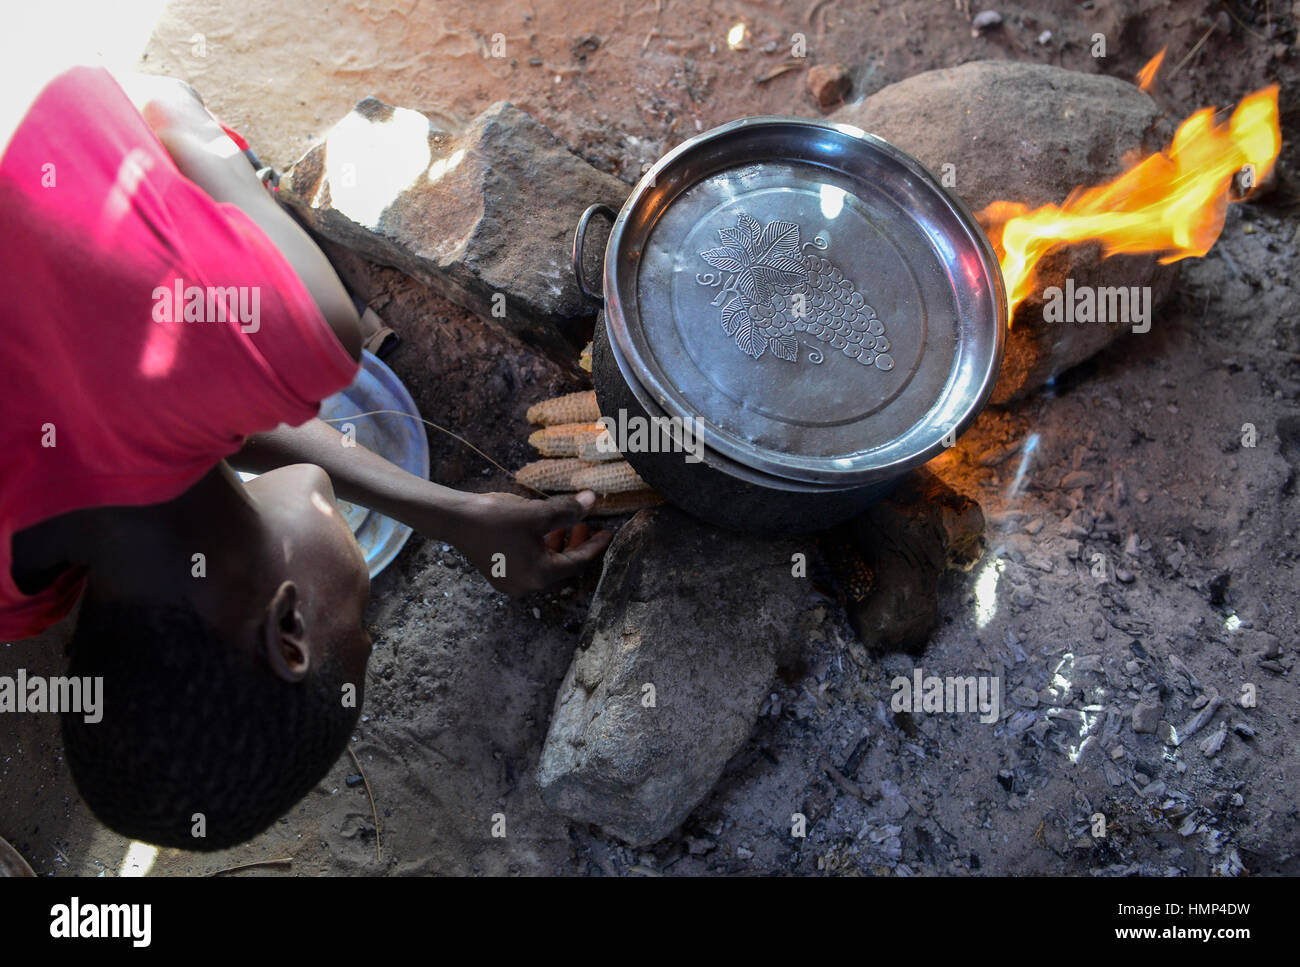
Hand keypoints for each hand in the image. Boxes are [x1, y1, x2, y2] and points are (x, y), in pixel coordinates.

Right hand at [448, 490, 612, 593]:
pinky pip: (531, 563)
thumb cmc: (497, 518)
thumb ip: (568, 511)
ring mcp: (512, 582)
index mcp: (539, 576)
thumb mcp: (538, 513)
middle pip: (562, 566)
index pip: (577, 562)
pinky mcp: (500, 573)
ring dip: (559, 545)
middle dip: (577, 545)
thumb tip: (592, 501)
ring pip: (546, 564)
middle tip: (590, 526)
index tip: (608, 533)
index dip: (595, 546)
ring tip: (568, 524)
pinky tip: (545, 529)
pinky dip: (543, 548)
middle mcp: (527, 585)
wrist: (455, 520)